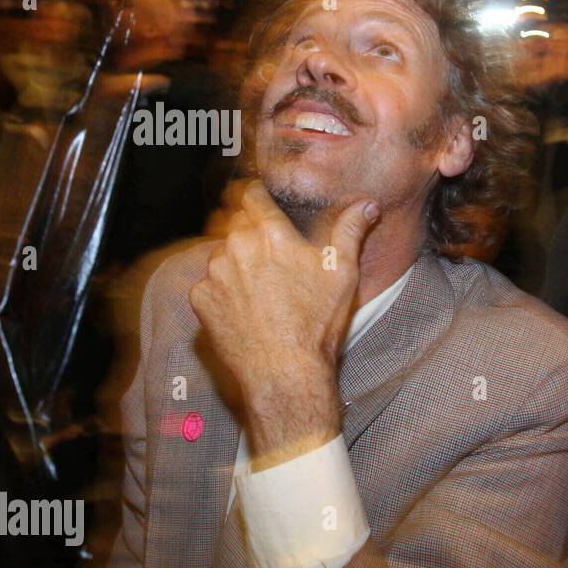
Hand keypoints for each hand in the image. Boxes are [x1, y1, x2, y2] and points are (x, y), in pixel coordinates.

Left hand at [189, 181, 378, 467]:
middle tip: (270, 256)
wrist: (285, 371)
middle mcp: (236, 247)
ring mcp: (214, 273)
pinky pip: (208, 285)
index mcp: (271, 235)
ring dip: (235, 262)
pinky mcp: (201, 299)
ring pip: (220, 254)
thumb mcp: (343, 272)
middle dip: (250, 233)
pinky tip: (244, 308)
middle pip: (235, 224)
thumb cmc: (316, 322)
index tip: (257, 199)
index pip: (251, 196)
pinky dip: (222, 291)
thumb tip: (366, 204)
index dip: (255, 195)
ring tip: (260, 288)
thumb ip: (350, 230)